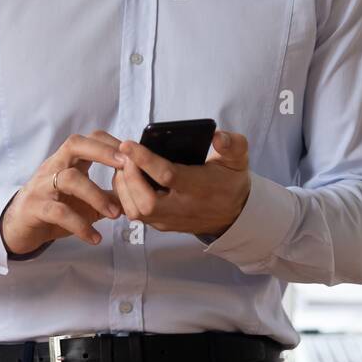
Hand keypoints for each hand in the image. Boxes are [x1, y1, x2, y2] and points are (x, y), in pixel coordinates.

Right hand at [0, 131, 125, 255]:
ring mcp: (42, 186)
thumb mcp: (85, 199)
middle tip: (125, 167)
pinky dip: (80, 225)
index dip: (110, 143)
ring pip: (69, 178)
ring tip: (115, 214)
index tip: (133, 155)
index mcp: (67, 161)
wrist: (19, 228)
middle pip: (75, 145)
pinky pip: (59, 213)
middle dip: (102, 152)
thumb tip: (140, 191)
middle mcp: (53, 167)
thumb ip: (109, 193)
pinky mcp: (35, 208)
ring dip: (96, 195)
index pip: (88, 139)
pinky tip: (95, 237)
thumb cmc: (55, 208)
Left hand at [111, 130, 250, 237]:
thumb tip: (217, 136)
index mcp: (199, 188)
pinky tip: (125, 178)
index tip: (128, 144)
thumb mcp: (238, 159)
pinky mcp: (162, 225)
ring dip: (124, 187)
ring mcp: (170, 219)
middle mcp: (182, 208)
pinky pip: (135, 215)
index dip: (145, 160)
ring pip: (136, 211)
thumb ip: (232, 144)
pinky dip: (125, 196)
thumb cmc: (230, 182)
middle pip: (146, 199)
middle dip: (129, 176)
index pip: (167, 176)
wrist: (232, 214)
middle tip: (124, 154)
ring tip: (123, 165)